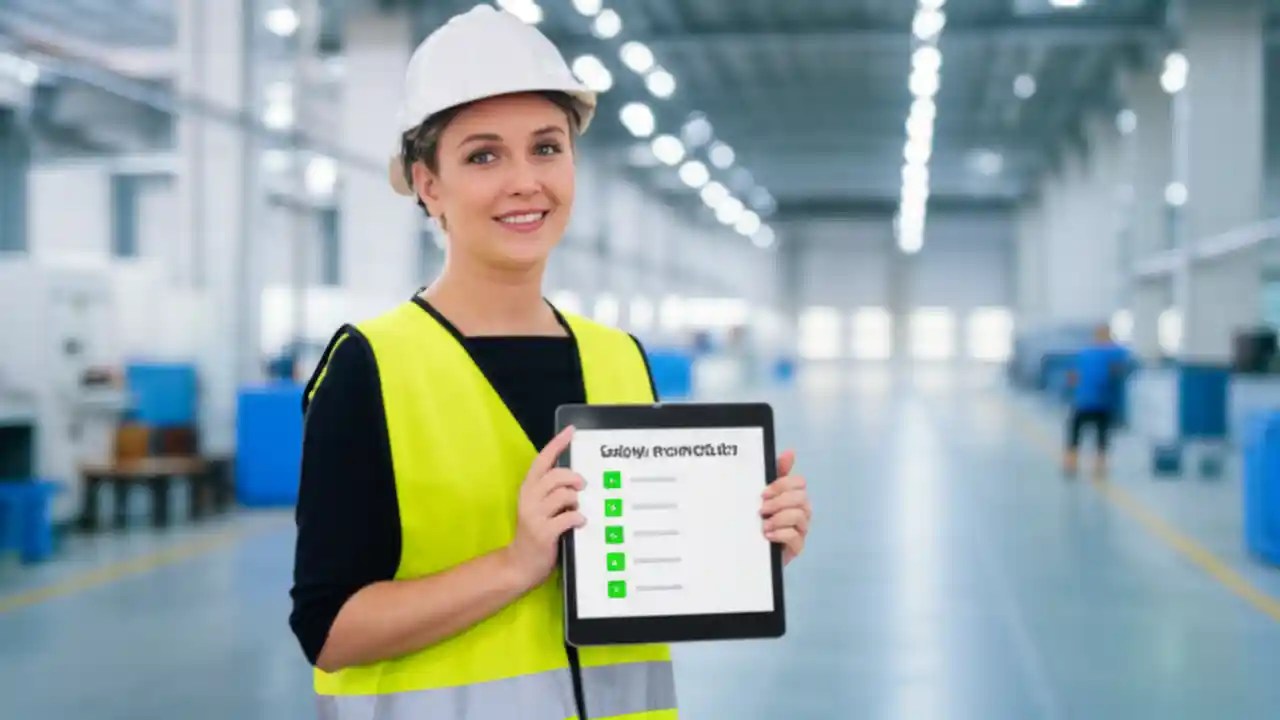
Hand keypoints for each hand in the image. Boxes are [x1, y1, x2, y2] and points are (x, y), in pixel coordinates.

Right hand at [503, 425, 585, 590]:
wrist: (519, 564)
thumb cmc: (536, 533)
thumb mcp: (539, 507)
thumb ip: (552, 491)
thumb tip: (577, 477)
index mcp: (528, 488)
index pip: (542, 460)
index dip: (557, 444)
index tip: (571, 431)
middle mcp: (528, 498)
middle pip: (555, 475)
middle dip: (573, 478)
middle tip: (582, 486)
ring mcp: (535, 515)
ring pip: (564, 495)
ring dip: (576, 501)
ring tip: (576, 510)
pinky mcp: (543, 532)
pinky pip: (568, 517)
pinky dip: (578, 518)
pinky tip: (579, 523)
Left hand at [760, 450, 809, 565]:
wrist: (748, 549)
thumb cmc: (758, 519)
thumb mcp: (763, 495)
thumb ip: (776, 473)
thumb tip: (790, 452)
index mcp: (794, 496)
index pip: (799, 482)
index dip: (782, 485)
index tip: (763, 493)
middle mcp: (802, 511)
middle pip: (801, 498)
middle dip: (779, 502)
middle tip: (762, 509)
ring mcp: (801, 529)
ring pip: (800, 516)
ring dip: (779, 518)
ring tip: (763, 525)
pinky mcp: (797, 547)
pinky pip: (796, 536)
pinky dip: (780, 534)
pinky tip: (767, 535)